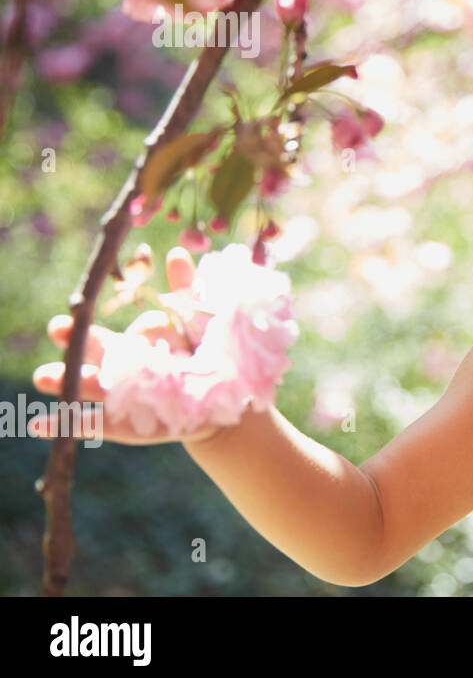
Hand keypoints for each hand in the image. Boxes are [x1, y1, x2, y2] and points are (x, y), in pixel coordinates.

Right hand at [30, 246, 226, 446]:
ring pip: (87, 390)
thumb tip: (174, 252)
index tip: (65, 318)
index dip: (80, 327)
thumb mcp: (200, 321)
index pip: (100, 334)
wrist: (229, 399)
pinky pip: (94, 426)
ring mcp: (120, 399)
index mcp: (131, 344)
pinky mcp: (126, 425)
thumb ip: (185, 292)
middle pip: (89, 358)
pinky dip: (65, 425)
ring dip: (64, 383)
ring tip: (43, 376)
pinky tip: (39, 424)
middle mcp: (118, 370)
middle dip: (72, 345)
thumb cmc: (210, 355)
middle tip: (57, 330)